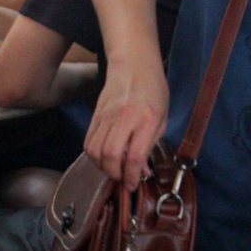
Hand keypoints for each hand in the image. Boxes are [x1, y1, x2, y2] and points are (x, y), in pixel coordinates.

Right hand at [85, 64, 168, 187]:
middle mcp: (125, 118)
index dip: (131, 176)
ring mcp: (107, 116)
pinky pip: (88, 141)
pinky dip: (94, 155)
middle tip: (122, 178)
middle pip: (110, 155)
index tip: (133, 185)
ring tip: (112, 168)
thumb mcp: (162, 119)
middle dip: (114, 174)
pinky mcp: (95, 115)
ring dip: (102, 166)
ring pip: (95, 150)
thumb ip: (150, 145)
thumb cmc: (153, 91)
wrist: (134, 65)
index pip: (135, 155)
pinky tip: (103, 157)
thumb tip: (140, 171)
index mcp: (147, 119)